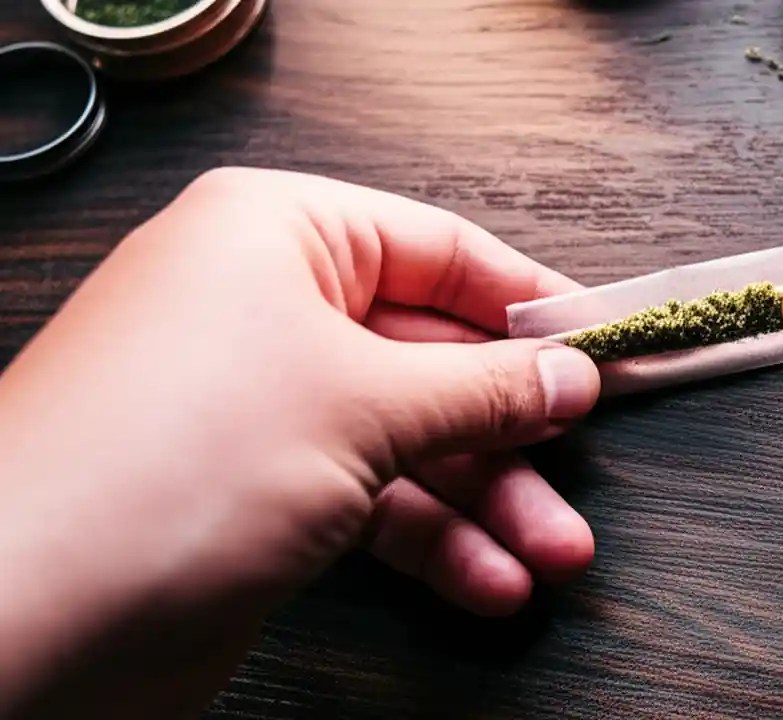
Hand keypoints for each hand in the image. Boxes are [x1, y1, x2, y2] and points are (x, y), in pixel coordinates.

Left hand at [0, 169, 599, 715]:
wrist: (28, 620)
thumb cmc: (169, 465)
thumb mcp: (363, 404)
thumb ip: (483, 388)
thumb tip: (568, 373)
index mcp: (277, 237)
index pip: (438, 249)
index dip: (527, 301)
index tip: (601, 345)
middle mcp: (266, 311)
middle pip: (432, 358)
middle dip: (513, 431)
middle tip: (581, 473)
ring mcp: (263, 408)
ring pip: (412, 442)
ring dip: (488, 502)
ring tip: (553, 553)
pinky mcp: (259, 493)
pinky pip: (373, 502)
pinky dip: (433, 543)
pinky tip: (485, 582)